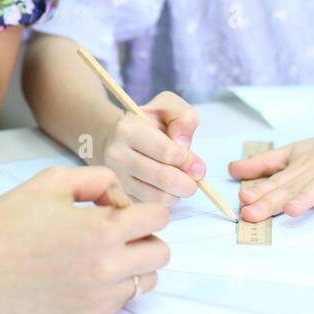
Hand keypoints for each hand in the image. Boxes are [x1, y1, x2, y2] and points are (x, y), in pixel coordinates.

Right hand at [0, 166, 169, 313]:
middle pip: (160, 254)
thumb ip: (99, 179)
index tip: (122, 210)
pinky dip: (113, 287)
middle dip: (144, 237)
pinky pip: (121, 302)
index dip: (143, 208)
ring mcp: (97, 299)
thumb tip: (121, 197)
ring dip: (133, 265)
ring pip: (146, 281)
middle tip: (116, 232)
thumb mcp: (54, 181)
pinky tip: (84, 274)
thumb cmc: (10, 218)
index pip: (158, 219)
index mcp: (101, 230)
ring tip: (100, 254)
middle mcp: (106, 268)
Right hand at [101, 91, 203, 205]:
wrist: (114, 138)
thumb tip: (184, 145)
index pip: (167, 152)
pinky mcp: (120, 195)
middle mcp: (116, 155)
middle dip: (188, 182)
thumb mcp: (167, 107)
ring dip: (178, 193)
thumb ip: (183, 117)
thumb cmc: (147, 123)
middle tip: (195, 180)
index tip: (199, 167)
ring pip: (160, 197)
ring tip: (179, 181)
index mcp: (127, 129)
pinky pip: (153, 206)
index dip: (189, 161)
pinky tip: (165, 188)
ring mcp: (116, 178)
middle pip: (164, 178)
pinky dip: (166, 200)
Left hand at [227, 130, 313, 222]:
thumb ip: (264, 164)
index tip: (242, 202)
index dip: (259, 193)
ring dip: (307, 198)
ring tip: (292, 210)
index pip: (276, 183)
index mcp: (300, 167)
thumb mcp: (293, 152)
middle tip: (252, 213)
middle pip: (292, 188)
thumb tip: (232, 170)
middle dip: (272, 202)